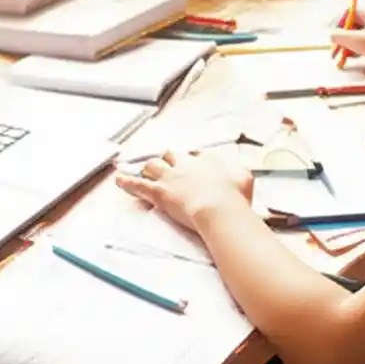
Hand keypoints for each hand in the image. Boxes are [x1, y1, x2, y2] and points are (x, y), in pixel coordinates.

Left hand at [115, 151, 252, 231]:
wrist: (219, 208)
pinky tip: (119, 180)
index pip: (197, 155)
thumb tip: (242, 172)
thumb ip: (241, 172)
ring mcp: (171, 177)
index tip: (193, 163)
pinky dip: (127, 182)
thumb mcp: (245, 177)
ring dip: (150, 168)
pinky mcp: (159, 192)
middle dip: (169, 159)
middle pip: (172, 155)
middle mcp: (187, 164)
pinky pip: (138, 185)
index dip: (193, 159)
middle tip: (168, 164)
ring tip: (146, 170)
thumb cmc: (235, 196)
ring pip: (153, 165)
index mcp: (207, 159)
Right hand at [330, 9, 364, 76]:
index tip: (334, 42)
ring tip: (346, 58)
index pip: (349, 14)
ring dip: (352, 45)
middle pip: (355, 25)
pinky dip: (363, 49)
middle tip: (337, 54)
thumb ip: (341, 37)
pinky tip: (359, 58)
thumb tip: (331, 34)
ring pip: (362, 35)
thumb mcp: (360, 42)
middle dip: (344, 38)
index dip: (338, 26)